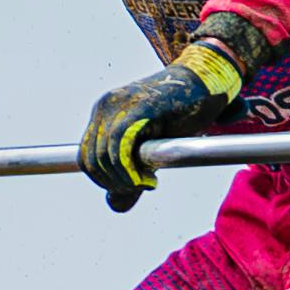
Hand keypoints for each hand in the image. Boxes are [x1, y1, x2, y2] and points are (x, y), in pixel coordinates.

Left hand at [78, 39, 243, 210]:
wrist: (202, 83)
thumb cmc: (178, 115)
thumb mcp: (149, 150)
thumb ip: (130, 175)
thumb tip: (115, 206)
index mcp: (104, 115)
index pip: (86, 157)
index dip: (102, 180)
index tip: (126, 190)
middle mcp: (107, 106)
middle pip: (92, 158)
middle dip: (112, 182)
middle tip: (138, 188)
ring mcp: (121, 103)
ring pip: (105, 153)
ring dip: (122, 178)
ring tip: (145, 183)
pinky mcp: (141, 105)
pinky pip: (122, 142)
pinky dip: (130, 166)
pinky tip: (147, 176)